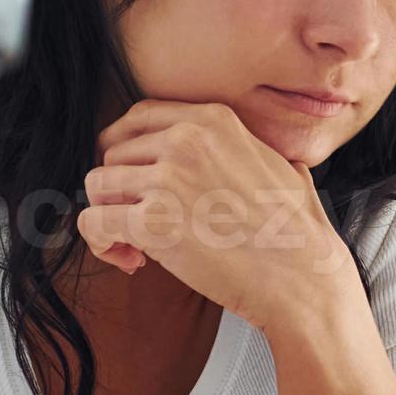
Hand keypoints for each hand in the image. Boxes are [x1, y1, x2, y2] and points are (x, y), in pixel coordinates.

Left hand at [79, 100, 354, 334]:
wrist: (302, 277)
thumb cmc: (294, 232)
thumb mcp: (275, 163)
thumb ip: (241, 147)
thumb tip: (234, 151)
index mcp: (213, 120)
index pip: (137, 117)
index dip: (125, 150)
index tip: (132, 179)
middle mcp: (185, 139)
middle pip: (113, 152)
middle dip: (120, 190)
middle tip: (141, 224)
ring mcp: (167, 178)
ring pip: (97, 185)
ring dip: (109, 217)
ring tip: (137, 247)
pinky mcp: (152, 222)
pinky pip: (93, 223)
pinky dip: (101, 244)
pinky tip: (130, 259)